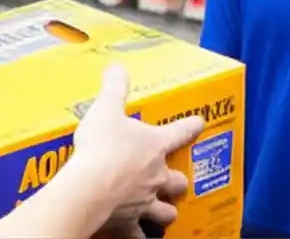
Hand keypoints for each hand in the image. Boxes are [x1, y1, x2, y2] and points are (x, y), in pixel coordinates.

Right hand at [71, 65, 205, 233]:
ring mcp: (145, 203)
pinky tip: (138, 237)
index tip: (199, 123)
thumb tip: (117, 67)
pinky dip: (139, 237)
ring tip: (163, 213)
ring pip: (166, 213)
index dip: (191, 126)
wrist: (90, 187)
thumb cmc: (102, 147)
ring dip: (166, 212)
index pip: (180, 132)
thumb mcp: (106, 110)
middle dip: (178, 182)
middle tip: (173, 181)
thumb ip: (114, 88)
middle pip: (178, 182)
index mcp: (154, 146)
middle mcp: (156, 177)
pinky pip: (139, 237)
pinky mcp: (129, 225)